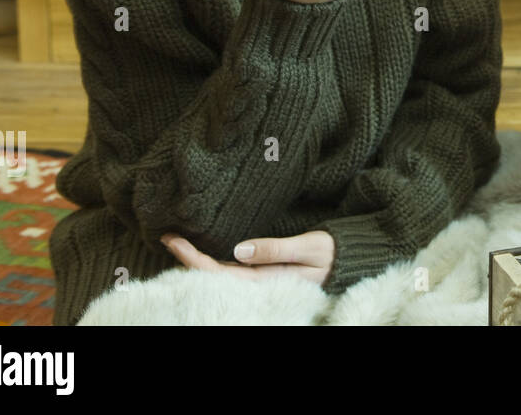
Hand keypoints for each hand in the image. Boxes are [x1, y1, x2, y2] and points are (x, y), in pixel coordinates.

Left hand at [161, 230, 334, 284]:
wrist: (354, 264)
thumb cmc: (335, 254)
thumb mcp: (310, 247)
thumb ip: (276, 250)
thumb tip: (238, 251)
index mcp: (266, 280)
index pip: (219, 272)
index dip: (192, 258)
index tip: (172, 239)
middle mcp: (260, 283)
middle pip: (215, 275)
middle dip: (188, 258)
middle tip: (166, 236)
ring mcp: (263, 280)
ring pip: (223, 274)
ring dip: (200, 260)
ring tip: (179, 243)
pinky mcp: (268, 274)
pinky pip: (234, 271)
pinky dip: (216, 261)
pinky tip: (207, 252)